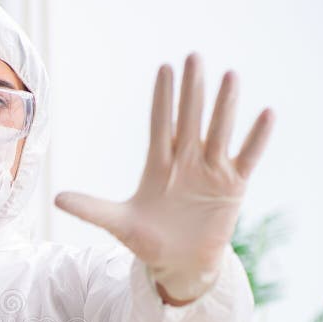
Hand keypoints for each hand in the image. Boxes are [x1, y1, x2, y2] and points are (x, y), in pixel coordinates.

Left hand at [55, 53, 273, 302]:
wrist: (178, 264)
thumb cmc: (148, 241)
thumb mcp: (118, 223)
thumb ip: (90, 208)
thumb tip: (56, 198)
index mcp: (159, 165)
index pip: (160, 124)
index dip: (162, 99)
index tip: (164, 68)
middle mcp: (186, 161)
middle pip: (190, 119)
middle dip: (191, 90)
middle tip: (193, 57)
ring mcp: (211, 171)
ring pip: (219, 131)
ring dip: (225, 105)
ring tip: (230, 75)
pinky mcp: (232, 187)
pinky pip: (247, 157)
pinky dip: (256, 138)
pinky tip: (266, 113)